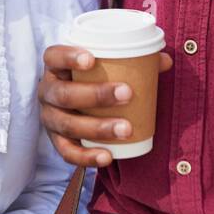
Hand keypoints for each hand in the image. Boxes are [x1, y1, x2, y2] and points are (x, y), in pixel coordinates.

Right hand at [38, 44, 173, 167]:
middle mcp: (47, 92)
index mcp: (55, 67)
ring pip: (68, 125)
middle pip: (64, 94)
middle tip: (128, 94)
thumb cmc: (91, 79)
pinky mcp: (56, 142)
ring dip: (98, 127)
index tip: (91, 59)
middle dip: (96, 95)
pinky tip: (108, 156)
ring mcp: (50, 118)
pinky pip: (67, 153)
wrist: (71, 104)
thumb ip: (133, 60)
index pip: (53, 57)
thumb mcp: (104, 66)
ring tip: (126, 129)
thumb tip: (165, 61)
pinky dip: (87, 156)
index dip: (69, 57)